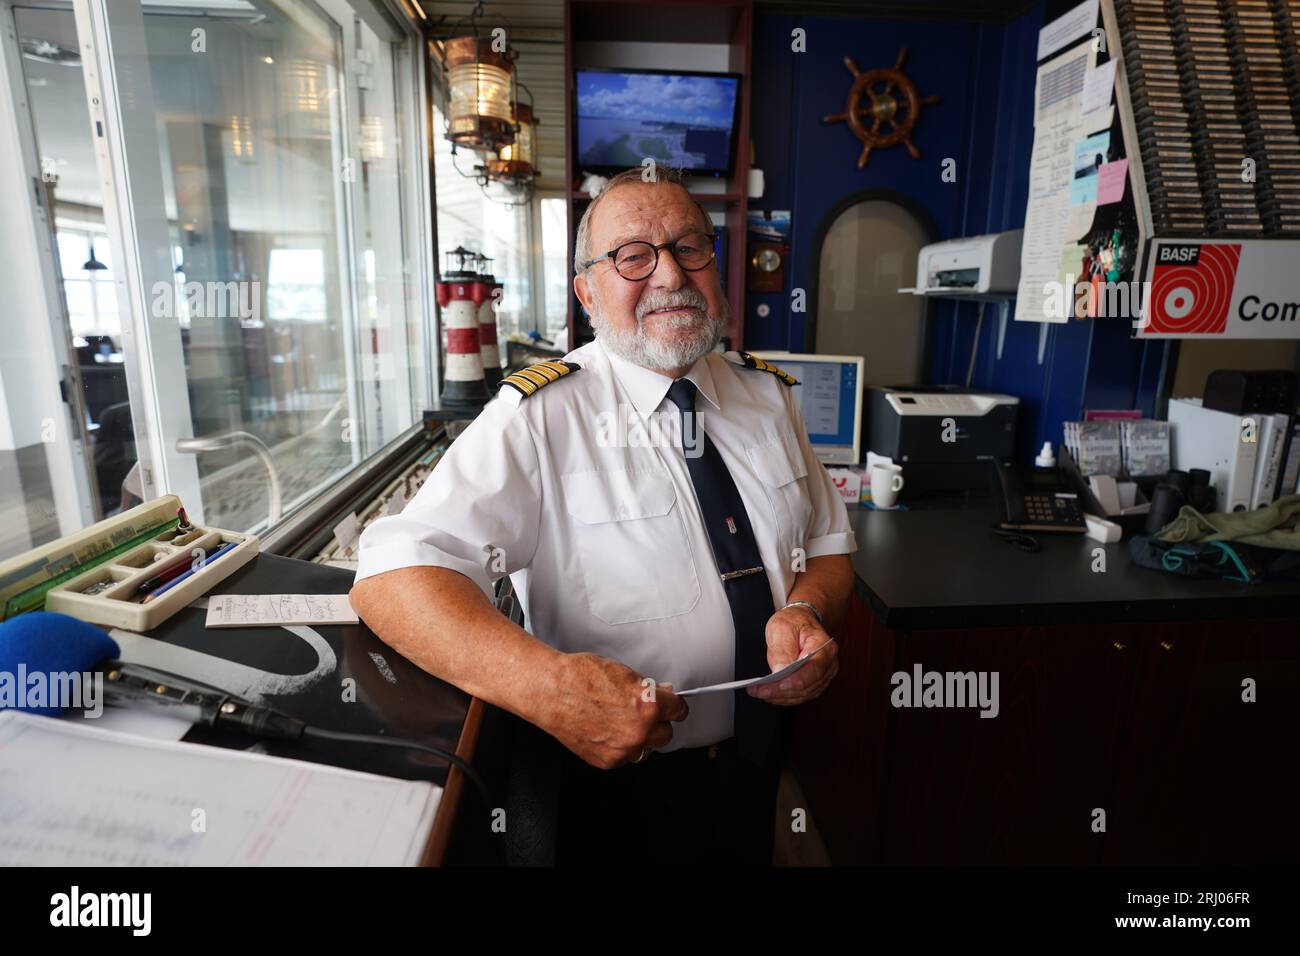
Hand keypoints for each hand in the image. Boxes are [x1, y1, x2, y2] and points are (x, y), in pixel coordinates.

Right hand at [544, 652, 688, 768]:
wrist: (551, 691)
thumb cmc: (580, 678)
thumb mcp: (624, 672)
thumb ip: (648, 689)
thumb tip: (662, 694)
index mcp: (648, 707)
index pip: (679, 710)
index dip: (674, 706)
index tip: (672, 707)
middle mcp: (639, 731)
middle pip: (666, 733)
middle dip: (657, 722)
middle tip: (641, 712)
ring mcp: (623, 749)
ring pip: (646, 747)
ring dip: (639, 737)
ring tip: (619, 720)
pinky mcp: (607, 761)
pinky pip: (624, 756)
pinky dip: (619, 746)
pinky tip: (606, 730)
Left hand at [747, 605, 838, 705]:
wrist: (801, 620)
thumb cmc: (793, 621)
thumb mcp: (781, 627)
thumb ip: (782, 650)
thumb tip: (780, 672)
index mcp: (824, 647)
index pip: (812, 670)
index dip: (792, 681)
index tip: (773, 685)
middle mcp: (829, 664)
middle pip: (806, 686)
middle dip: (780, 691)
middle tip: (758, 690)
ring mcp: (824, 675)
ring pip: (803, 694)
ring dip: (780, 696)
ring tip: (760, 693)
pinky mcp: (815, 683)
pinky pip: (801, 695)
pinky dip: (784, 697)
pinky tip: (770, 694)